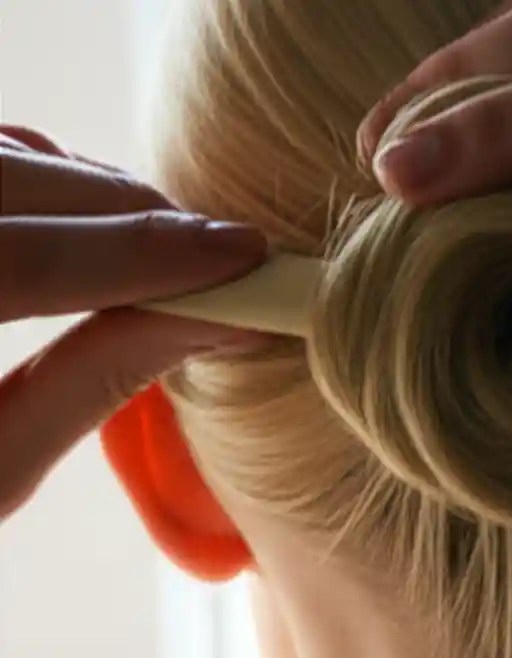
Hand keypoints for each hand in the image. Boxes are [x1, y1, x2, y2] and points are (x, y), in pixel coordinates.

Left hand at [0, 126, 266, 521]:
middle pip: (12, 187)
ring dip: (91, 189)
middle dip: (129, 210)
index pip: (25, 264)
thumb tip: (218, 322)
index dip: (145, 255)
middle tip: (222, 252)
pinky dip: (40, 175)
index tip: (244, 256)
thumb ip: (97, 384)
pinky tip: (89, 213)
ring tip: (166, 241)